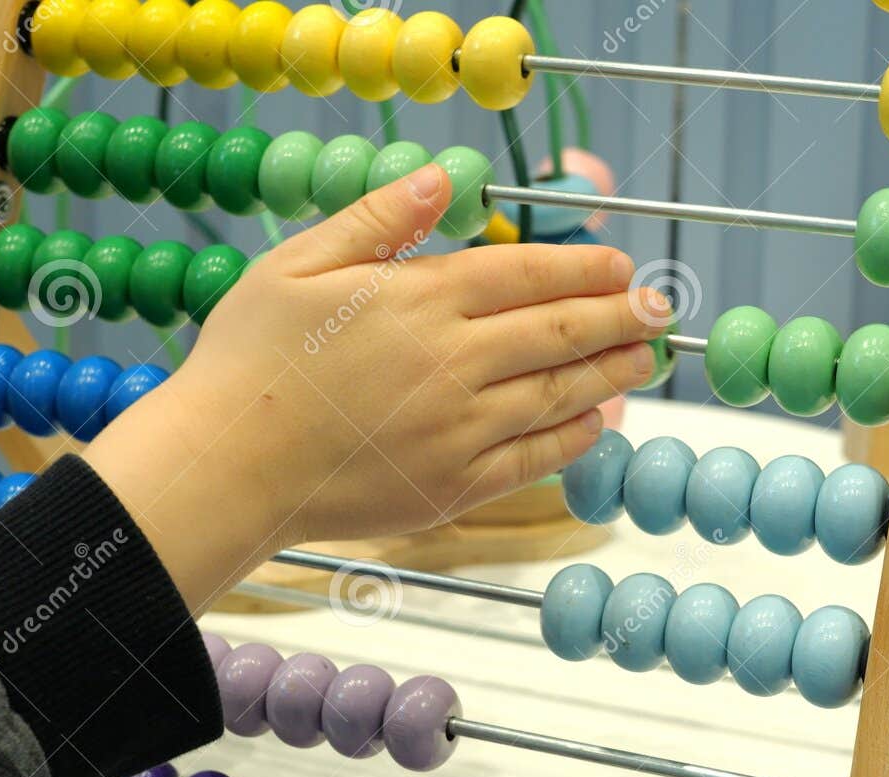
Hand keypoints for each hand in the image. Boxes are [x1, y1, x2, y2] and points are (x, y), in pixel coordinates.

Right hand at [84, 164, 664, 609]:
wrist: (227, 467)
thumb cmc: (250, 361)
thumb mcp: (297, 266)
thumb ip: (378, 219)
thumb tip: (445, 178)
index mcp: (421, 299)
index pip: (528, 273)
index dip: (585, 267)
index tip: (622, 265)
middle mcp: (454, 362)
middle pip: (559, 331)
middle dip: (621, 317)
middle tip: (661, 309)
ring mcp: (459, 430)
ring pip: (559, 394)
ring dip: (613, 373)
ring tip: (646, 359)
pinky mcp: (453, 486)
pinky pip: (535, 458)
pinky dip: (577, 437)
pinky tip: (600, 422)